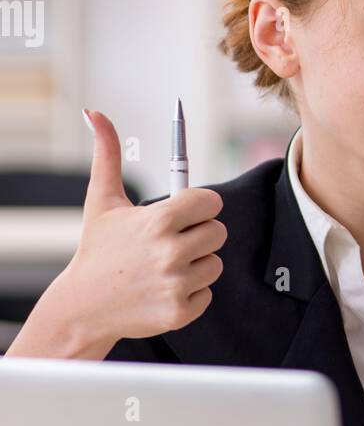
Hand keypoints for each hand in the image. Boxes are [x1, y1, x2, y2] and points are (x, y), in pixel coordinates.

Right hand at [63, 110, 227, 343]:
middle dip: (199, 234)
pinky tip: (163, 290)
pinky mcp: (180, 312)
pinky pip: (207, 293)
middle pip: (218, 232)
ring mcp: (176, 284)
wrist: (83, 307)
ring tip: (164, 267)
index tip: (186, 213)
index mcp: (159, 220)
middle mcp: (170, 252)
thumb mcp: (102, 201)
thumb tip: (95, 113)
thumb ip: (107, 155)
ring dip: (195, 264)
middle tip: (171, 242)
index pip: (211, 203)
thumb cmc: (97, 250)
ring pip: (215, 263)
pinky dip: (190, 293)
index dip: (200, 207)